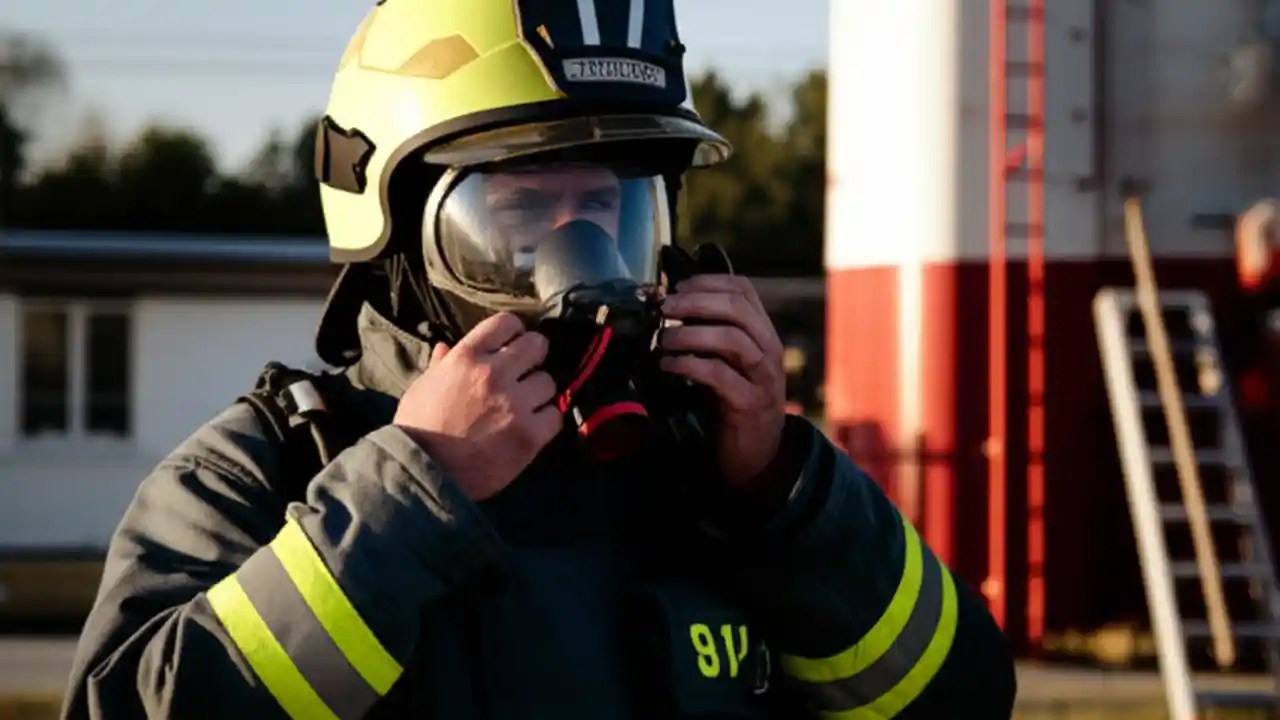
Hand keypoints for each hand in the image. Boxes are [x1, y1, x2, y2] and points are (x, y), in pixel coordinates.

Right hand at [393, 313, 561, 500]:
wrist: (425, 473)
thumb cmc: (417, 429)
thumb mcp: (423, 388)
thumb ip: (441, 366)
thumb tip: (445, 347)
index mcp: (467, 357)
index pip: (506, 322)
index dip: (514, 332)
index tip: (513, 344)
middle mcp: (495, 373)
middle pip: (537, 345)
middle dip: (534, 357)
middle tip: (526, 372)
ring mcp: (515, 404)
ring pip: (548, 382)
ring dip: (539, 392)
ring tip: (526, 405)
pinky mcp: (530, 434)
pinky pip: (555, 416)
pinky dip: (546, 421)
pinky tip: (531, 427)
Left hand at [659, 275, 786, 490]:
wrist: (757, 452)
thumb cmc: (734, 401)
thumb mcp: (728, 361)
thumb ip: (710, 335)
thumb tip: (670, 307)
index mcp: (763, 333)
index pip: (744, 290)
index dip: (709, 281)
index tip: (678, 286)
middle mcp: (769, 350)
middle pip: (737, 309)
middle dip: (696, 302)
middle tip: (665, 308)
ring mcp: (763, 377)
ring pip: (731, 339)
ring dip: (691, 334)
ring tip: (664, 339)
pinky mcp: (750, 403)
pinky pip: (720, 375)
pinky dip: (691, 366)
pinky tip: (670, 365)